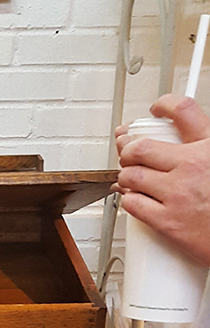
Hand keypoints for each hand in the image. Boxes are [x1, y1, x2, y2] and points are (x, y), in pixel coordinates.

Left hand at [116, 95, 209, 267]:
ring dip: (126, 177)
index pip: (183, 111)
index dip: (165, 105)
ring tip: (131, 179)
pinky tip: (135, 199)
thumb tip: (186, 142)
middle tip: (129, 154)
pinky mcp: (167, 221)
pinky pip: (132, 204)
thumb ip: (203, 149)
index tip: (157, 110)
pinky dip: (128, 200)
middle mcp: (192, 166)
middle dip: (129, 150)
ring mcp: (177, 194)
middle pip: (141, 147)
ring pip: (131, 176)